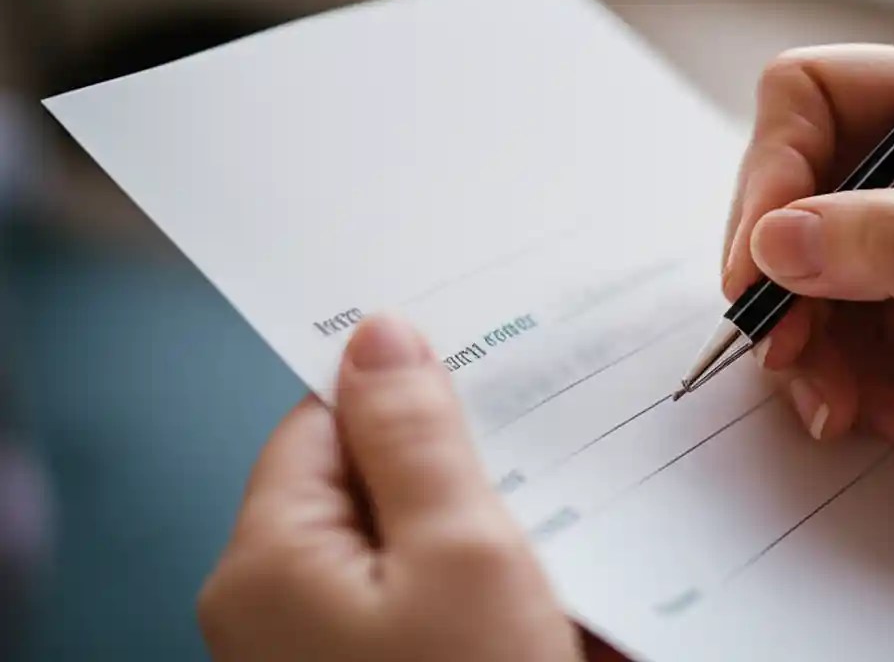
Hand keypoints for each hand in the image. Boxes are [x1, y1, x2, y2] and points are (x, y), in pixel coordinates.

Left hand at [198, 315, 582, 661]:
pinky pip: (411, 598)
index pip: (324, 420)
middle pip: (360, 482)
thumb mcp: (464, 557)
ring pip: (396, 542)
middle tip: (543, 455)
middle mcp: (269, 605)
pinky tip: (537, 594)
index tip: (486, 369)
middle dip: (452, 466)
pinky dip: (468, 586)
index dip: (406, 388)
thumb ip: (417, 439)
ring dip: (472, 530)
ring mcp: (311, 646)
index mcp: (266, 562)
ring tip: (554, 531)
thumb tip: (381, 336)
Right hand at [723, 44, 893, 574]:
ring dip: (805, 351)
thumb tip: (773, 239)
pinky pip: (814, 340)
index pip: (814, 98)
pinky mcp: (890, 322)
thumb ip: (893, 244)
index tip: (759, 259)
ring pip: (788, 280)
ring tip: (847, 405)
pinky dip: (831, 384)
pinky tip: (887, 415)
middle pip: (784, 196)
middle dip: (781, 281)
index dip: (772, 170)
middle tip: (788, 348)